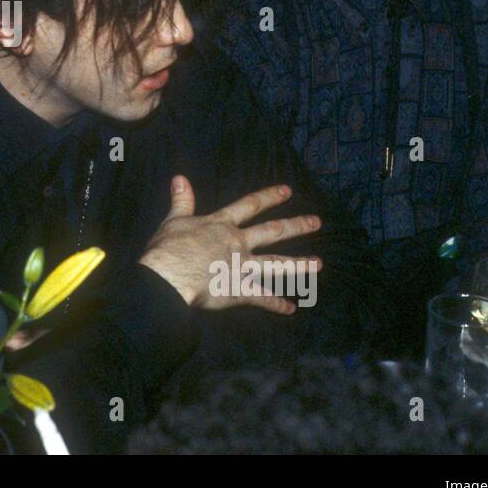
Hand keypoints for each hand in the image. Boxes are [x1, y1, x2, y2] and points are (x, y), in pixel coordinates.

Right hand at [138, 176, 322, 314]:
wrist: (169, 276)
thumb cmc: (168, 247)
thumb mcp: (174, 220)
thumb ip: (182, 200)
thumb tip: (179, 178)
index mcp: (221, 224)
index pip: (249, 206)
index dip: (269, 197)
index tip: (287, 191)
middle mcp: (238, 243)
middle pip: (273, 231)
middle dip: (296, 226)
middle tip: (317, 222)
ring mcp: (242, 266)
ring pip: (276, 264)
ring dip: (299, 264)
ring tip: (319, 264)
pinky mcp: (239, 290)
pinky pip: (261, 298)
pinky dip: (276, 304)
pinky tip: (290, 309)